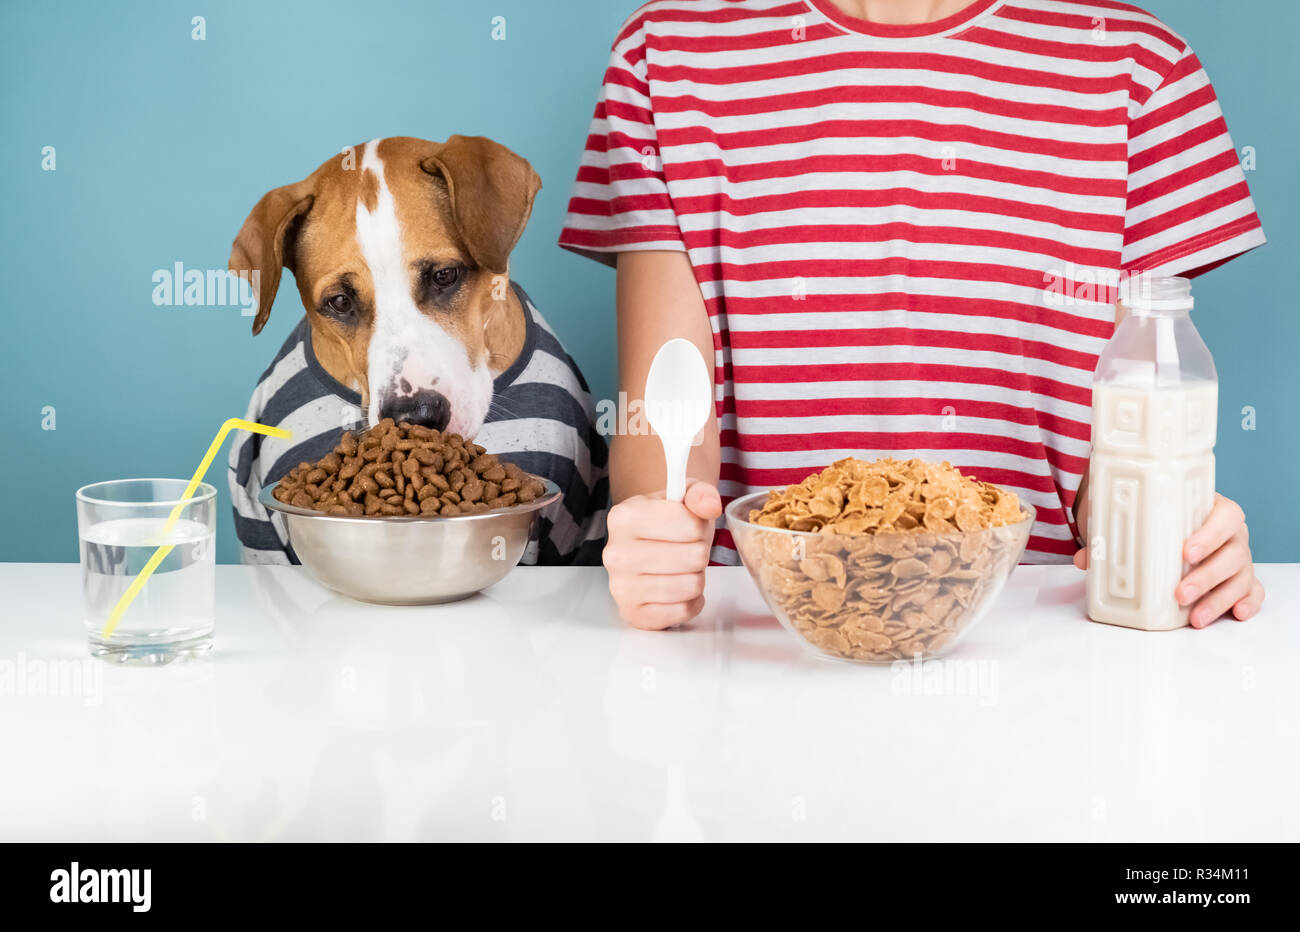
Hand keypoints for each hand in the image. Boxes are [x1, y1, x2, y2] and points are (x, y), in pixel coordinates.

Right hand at [603, 480, 720, 628]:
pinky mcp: (632, 614)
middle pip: (694, 557)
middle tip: (687, 550)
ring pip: (692, 585)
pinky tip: (678, 589)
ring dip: (697, 577)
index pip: (689, 524)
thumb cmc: (668, 523)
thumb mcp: (683, 497)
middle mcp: (615, 553)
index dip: (699, 525)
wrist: (646, 549)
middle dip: (700, 553)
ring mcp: (620, 587)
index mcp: (623, 516)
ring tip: (682, 568)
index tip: (688, 526)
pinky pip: (683, 610)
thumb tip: (710, 506)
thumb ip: (700, 494)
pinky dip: (691, 601)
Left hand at [1074, 493, 1264, 626]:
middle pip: (1234, 552)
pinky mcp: (1240, 578)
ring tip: (1195, 618)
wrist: (1158, 519)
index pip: (1225, 515)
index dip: (1210, 535)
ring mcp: (1238, 556)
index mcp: (1211, 508)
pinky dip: (1248, 602)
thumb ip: (1109, 533)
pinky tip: (1237, 615)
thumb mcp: (1130, 517)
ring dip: (1219, 598)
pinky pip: (1252, 590)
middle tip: (1180, 593)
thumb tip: (1084, 559)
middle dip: (1207, 576)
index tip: (1186, 553)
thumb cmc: (1150, 514)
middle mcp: (1231, 532)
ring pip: (1241, 576)